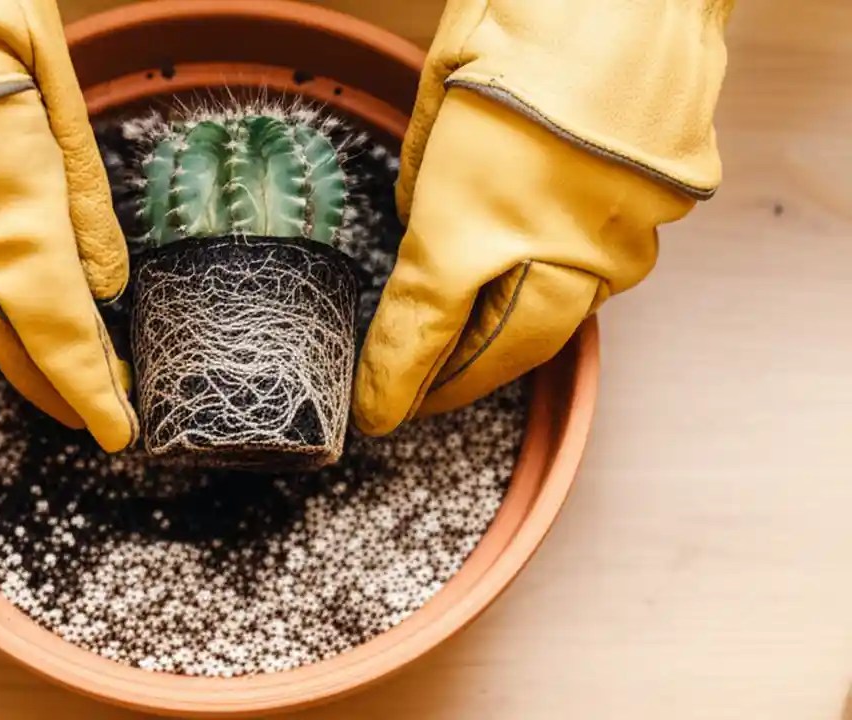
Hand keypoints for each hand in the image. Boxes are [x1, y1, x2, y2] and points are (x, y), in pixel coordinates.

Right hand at [0, 0, 136, 450]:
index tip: (117, 434)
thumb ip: (81, 194)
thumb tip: (106, 280)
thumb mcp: (52, 92)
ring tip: (56, 375)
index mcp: (12, 210)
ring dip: (16, 351)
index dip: (91, 390)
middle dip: (57, 386)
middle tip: (95, 416)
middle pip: (13, 339)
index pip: (62, 330)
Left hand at [354, 0, 733, 434]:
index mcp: (470, 227)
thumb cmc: (529, 17)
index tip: (373, 412)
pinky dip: (564, 290)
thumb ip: (427, 173)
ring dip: (509, 344)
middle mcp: (548, 252)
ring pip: (558, 323)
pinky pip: (604, 276)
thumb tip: (426, 212)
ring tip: (472, 356)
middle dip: (454, 385)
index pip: (419, 334)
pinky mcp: (662, 215)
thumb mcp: (442, 92)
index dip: (391, 382)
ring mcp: (616, 237)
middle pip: (496, 354)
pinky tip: (539, 286)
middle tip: (419, 399)